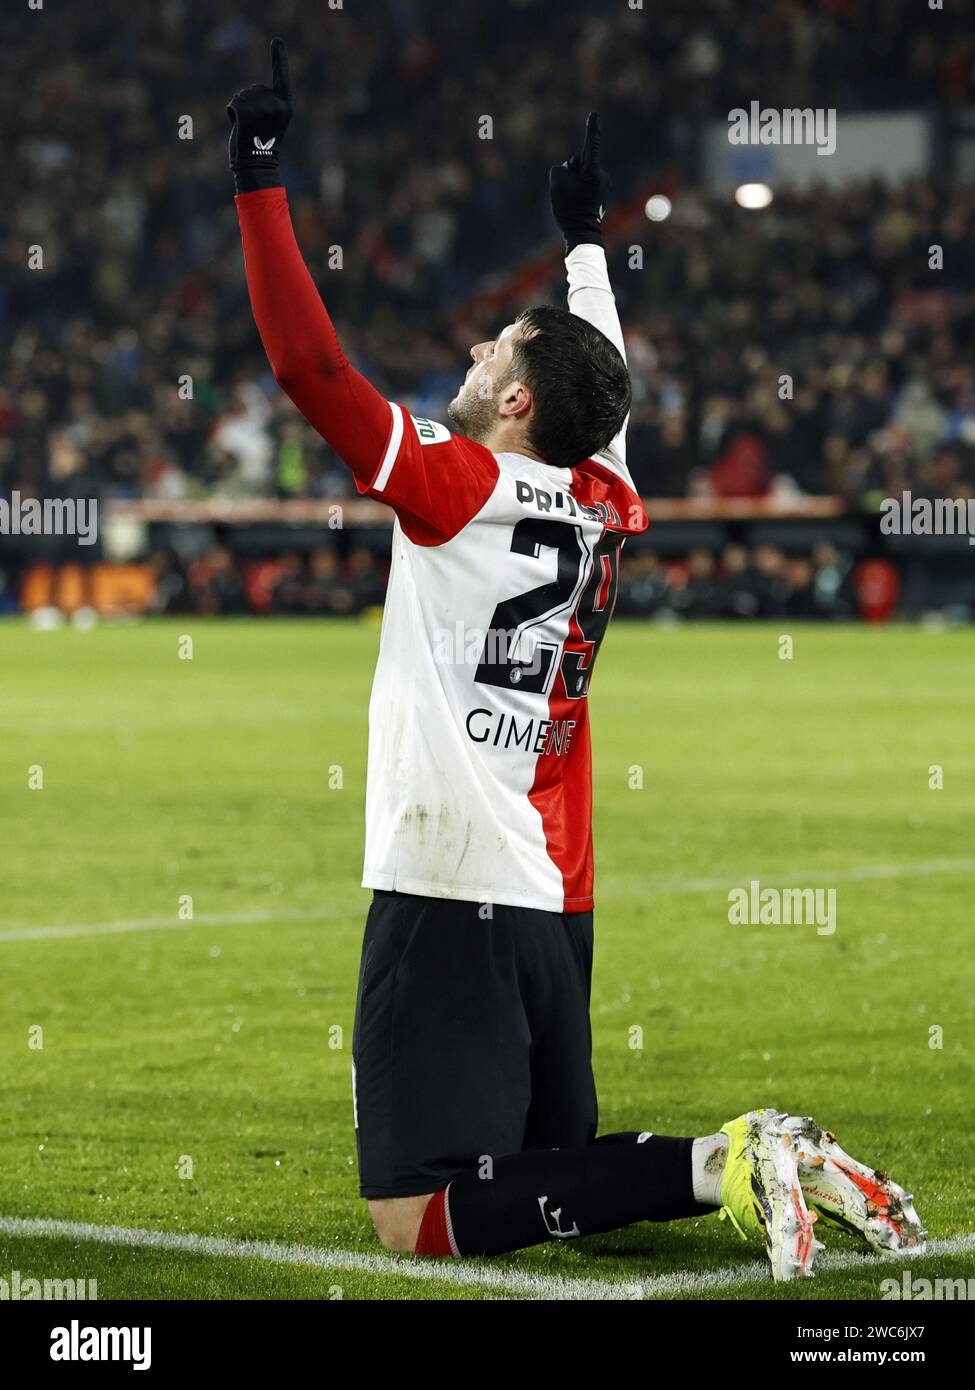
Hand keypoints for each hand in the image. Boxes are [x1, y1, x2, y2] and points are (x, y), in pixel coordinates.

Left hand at [227, 37, 292, 192]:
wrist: (256, 166)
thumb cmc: (262, 148)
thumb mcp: (271, 123)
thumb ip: (267, 105)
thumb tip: (249, 94)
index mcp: (286, 107)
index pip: (282, 78)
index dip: (279, 59)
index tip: (277, 40)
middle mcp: (276, 104)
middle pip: (255, 88)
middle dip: (250, 102)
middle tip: (255, 127)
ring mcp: (261, 108)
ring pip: (242, 95)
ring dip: (240, 109)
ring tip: (248, 129)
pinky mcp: (246, 111)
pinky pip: (234, 103)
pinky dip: (232, 113)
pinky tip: (239, 128)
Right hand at [549, 111, 611, 252]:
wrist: (582, 234)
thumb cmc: (569, 210)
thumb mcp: (556, 185)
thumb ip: (560, 169)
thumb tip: (570, 168)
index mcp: (593, 171)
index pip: (591, 144)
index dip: (592, 128)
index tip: (594, 114)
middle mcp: (601, 175)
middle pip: (579, 163)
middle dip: (572, 172)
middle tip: (570, 193)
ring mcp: (603, 184)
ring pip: (582, 174)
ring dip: (575, 182)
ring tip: (574, 201)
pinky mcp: (602, 193)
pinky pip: (586, 185)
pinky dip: (580, 191)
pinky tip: (579, 205)